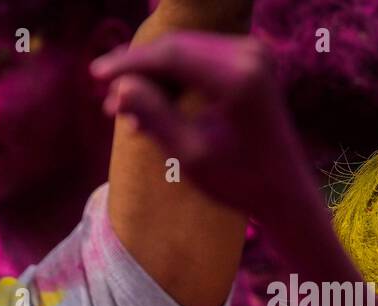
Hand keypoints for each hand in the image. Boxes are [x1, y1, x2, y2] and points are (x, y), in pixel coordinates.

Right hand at [92, 32, 308, 222]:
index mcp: (237, 77)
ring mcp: (252, 52)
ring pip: (184, 50)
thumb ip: (154, 116)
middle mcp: (249, 53)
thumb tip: (119, 88)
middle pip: (176, 46)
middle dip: (137, 69)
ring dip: (152, 74)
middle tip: (106, 100)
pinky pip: (198, 57)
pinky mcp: (250, 59)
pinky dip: (172, 77)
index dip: (128, 62)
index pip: (170, 55)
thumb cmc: (238, 180)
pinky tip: (149, 106)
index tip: (94, 73)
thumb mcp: (189, 154)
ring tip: (124, 110)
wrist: (284, 188)